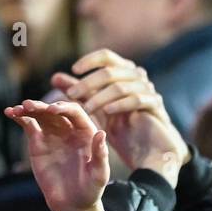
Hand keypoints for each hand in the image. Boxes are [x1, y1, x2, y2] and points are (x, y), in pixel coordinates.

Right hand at [4, 99, 109, 210]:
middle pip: (55, 110)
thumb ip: (101, 155)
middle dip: (42, 106)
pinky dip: (19, 117)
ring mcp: (53, 134)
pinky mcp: (38, 141)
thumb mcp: (99, 175)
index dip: (64, 108)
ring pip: (40, 114)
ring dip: (29, 109)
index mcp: (86, 133)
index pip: (75, 112)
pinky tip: (10, 113)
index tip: (52, 110)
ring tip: (17, 109)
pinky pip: (28, 124)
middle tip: (30, 106)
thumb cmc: (90, 190)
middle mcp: (69, 129)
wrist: (72, 203)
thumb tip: (101, 133)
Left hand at [52, 49, 189, 187]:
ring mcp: (149, 91)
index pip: (107, 57)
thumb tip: (55, 77)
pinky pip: (136, 100)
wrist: (151, 153)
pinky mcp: (156, 106)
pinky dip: (120, 104)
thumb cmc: (125, 131)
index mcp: (125, 74)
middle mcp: (139, 78)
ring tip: (87, 109)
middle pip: (111, 71)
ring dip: (100, 97)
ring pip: (121, 86)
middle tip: (72, 95)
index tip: (74, 70)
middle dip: (88, 82)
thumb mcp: (97, 111)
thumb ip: (80, 93)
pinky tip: (108, 112)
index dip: (90, 60)